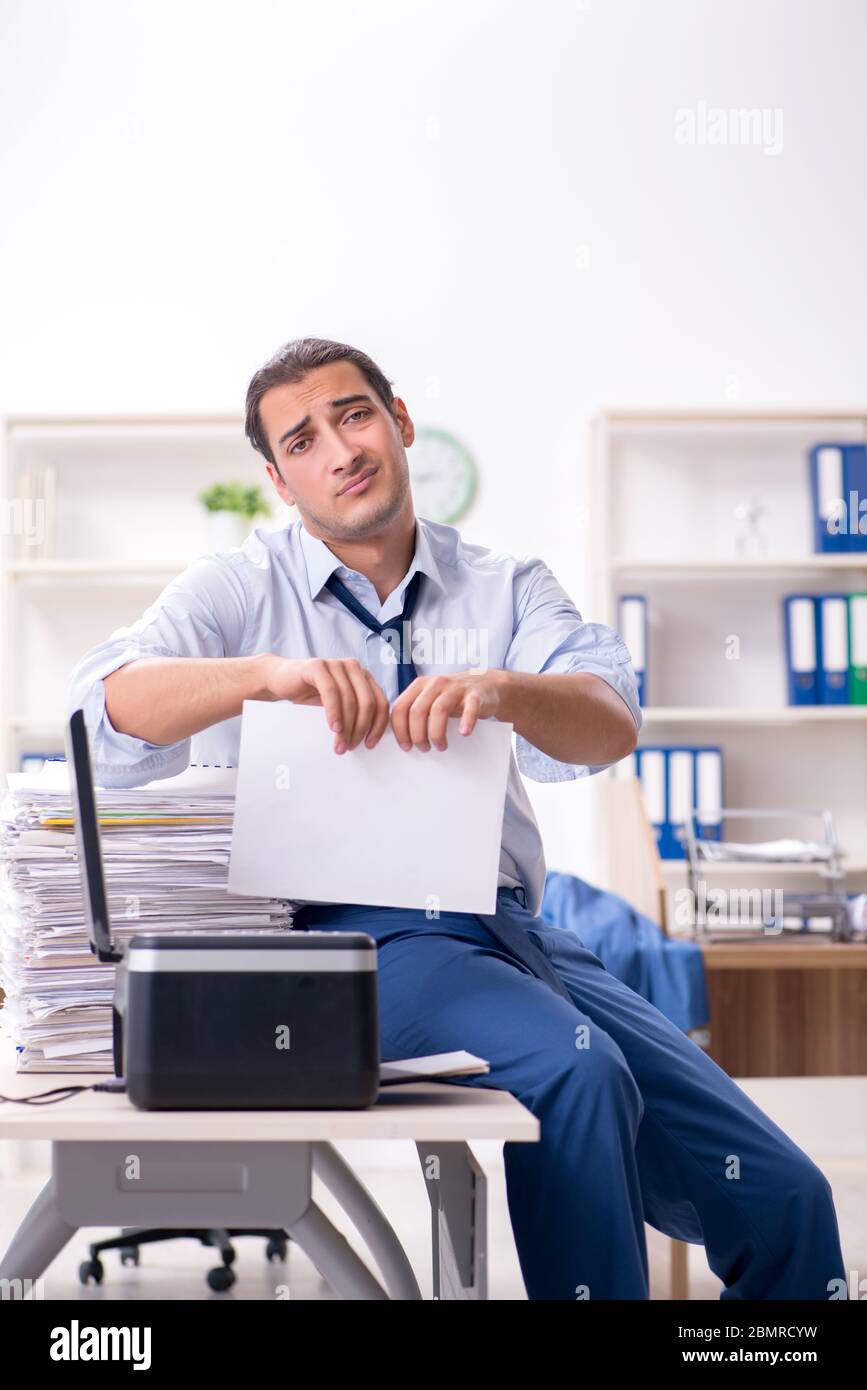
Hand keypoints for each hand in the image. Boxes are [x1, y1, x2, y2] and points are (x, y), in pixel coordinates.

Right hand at [264, 656, 389, 753]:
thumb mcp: (337, 705)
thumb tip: (369, 739)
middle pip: (368, 703)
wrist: (280, 679)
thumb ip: (354, 713)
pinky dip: (334, 712)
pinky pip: (331, 692)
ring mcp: (336, 664)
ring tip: (339, 745)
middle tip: (350, 747)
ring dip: (346, 727)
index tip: (370, 744)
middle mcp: (354, 667)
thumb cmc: (310, 694)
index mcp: (364, 676)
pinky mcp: (318, 666)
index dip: (378, 726)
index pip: (381, 702)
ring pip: (350, 700)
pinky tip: (333, 728)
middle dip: (360, 729)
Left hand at [390, 670, 503, 750]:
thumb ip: (414, 710)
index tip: (406, 747)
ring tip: (440, 746)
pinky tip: (464, 733)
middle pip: (418, 711)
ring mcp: (456, 688)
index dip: (400, 730)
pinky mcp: (475, 695)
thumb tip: (400, 738)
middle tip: (424, 749)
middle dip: (418, 735)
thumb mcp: (430, 698)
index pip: (400, 707)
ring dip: (436, 733)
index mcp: (419, 685)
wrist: (486, 684)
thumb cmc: (453, 698)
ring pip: (439, 710)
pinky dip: (466, 721)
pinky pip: (470, 708)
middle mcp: (435, 683)